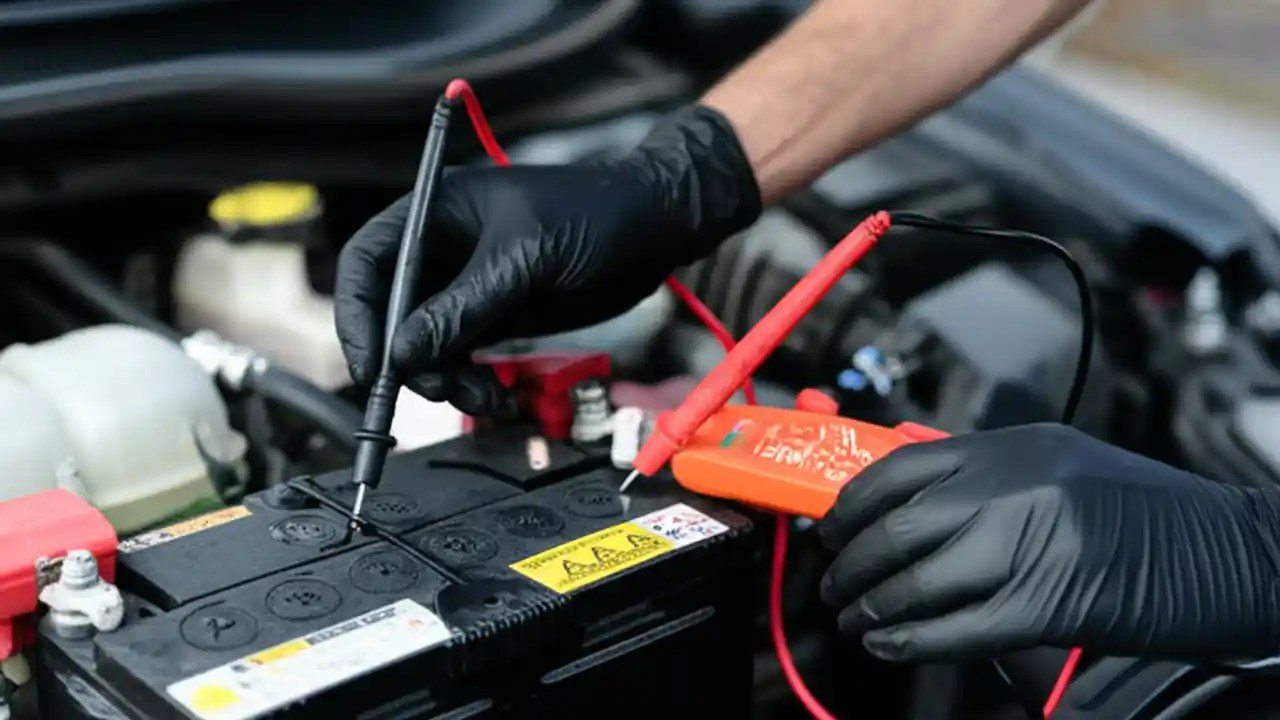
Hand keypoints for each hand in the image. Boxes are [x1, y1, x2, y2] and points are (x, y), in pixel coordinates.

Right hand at [335, 105, 760, 412]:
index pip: (367, 263)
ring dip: (444, 381)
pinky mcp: (493, 316)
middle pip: (390, 313)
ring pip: (425, 347)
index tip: (372, 365)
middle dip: (406, 359)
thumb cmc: (594, 215)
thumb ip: (464, 307)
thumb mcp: (524, 258)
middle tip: (435, 390)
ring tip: (483, 396)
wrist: (655, 229)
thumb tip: (405, 352)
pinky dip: (472, 385)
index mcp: (434, 213)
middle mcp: (441, 250)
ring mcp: (466, 286)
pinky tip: (499, 397)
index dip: (358, 315)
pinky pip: (462, 359)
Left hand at [818, 423, 1279, 662]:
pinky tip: (887, 643)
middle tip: (833, 583)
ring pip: (917, 576)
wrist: (1239, 552)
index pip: (899, 467)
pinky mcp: (1055, 603)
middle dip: (849, 561)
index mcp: (1013, 447)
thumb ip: (986, 479)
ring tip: (853, 619)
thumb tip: (908, 505)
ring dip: (872, 605)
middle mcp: (1015, 485)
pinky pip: (958, 625)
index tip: (831, 527)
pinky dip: (911, 639)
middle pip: (896, 524)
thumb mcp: (1061, 469)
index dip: (850, 503)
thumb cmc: (1150, 516)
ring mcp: (1034, 542)